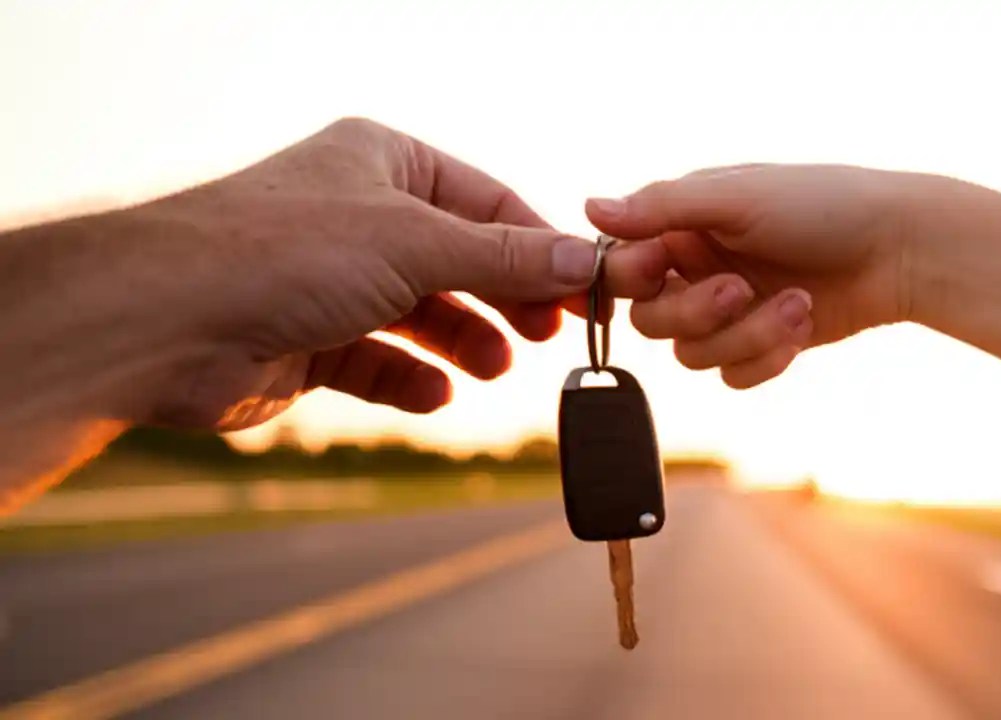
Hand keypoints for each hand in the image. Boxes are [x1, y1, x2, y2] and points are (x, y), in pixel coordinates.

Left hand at [10, 118, 600, 433]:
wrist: (166, 321)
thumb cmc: (283, 252)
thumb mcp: (418, 243)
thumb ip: (505, 259)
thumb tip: (584, 261)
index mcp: (384, 163)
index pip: (486, 203)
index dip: (538, 247)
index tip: (584, 290)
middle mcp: (360, 216)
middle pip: (459, 261)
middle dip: (505, 299)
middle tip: (549, 336)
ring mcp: (333, 281)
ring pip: (422, 314)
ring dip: (465, 341)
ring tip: (495, 367)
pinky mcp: (310, 342)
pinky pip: (380, 362)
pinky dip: (413, 378)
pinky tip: (435, 393)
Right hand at [593, 164, 920, 387]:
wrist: (902, 248)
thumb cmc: (823, 205)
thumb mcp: (736, 196)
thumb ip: (661, 206)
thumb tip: (589, 209)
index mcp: (684, 225)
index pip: (622, 266)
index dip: (633, 277)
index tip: (660, 267)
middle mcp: (698, 268)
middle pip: (651, 320)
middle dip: (697, 310)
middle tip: (740, 287)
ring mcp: (730, 310)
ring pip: (693, 354)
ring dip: (745, 334)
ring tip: (796, 304)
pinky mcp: (760, 345)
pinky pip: (732, 376)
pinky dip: (765, 357)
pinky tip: (803, 324)